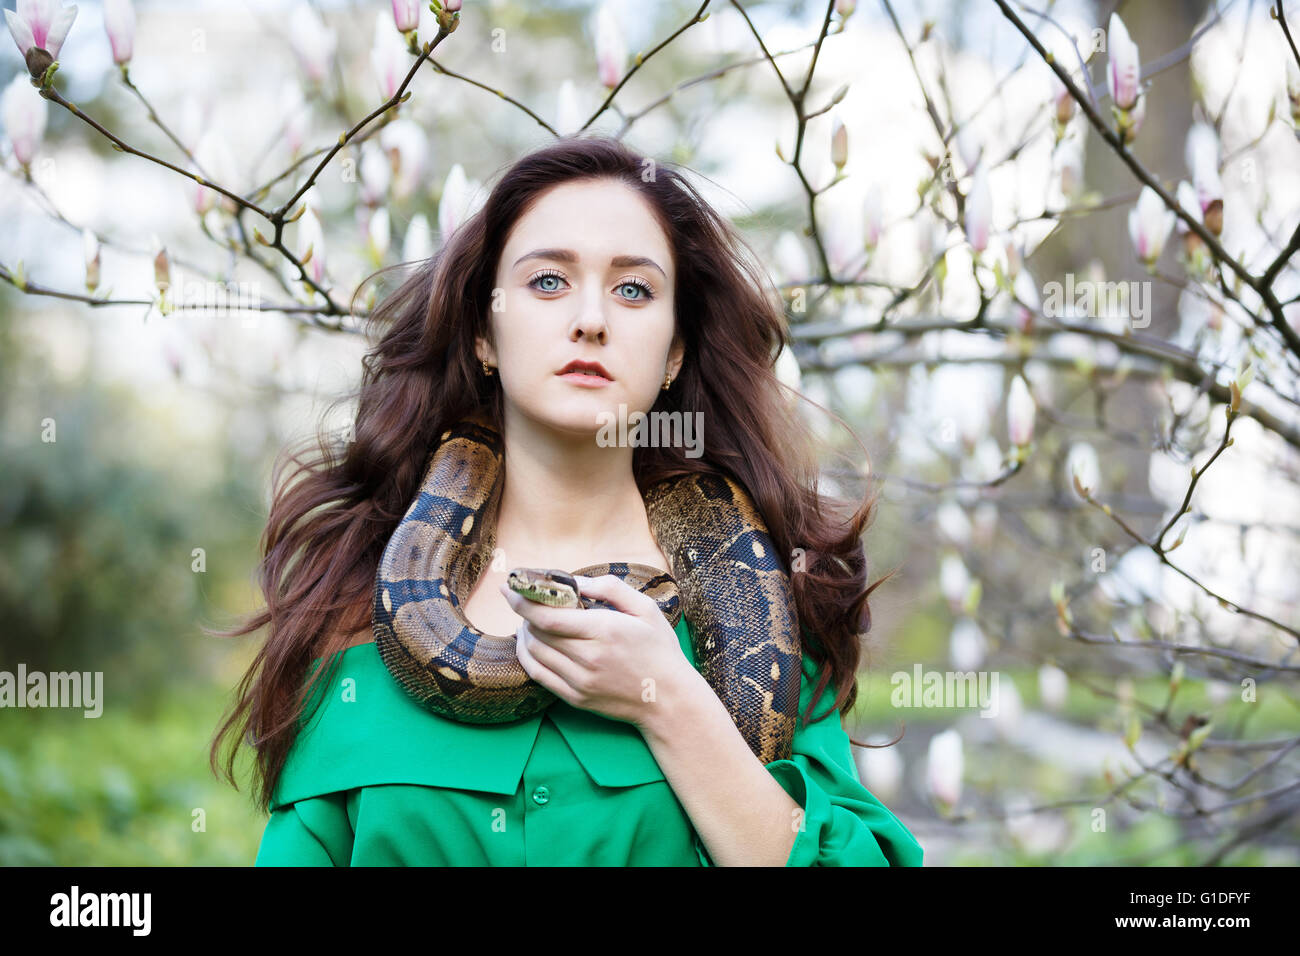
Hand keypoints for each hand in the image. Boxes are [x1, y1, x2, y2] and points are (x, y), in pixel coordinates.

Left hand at [502, 573, 692, 729]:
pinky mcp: (575, 698)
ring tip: (529, 621)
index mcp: (604, 630)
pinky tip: (530, 644)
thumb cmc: (659, 650)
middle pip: (537, 632)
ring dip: (524, 633)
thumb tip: (576, 583)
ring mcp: (580, 681)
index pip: (548, 616)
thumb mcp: (645, 608)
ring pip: (534, 653)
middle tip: (524, 601)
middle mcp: (588, 657)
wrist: (668, 700)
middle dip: (524, 613)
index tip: (509, 588)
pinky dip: (527, 656)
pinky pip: (539, 675)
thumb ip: (611, 589)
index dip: (523, 601)